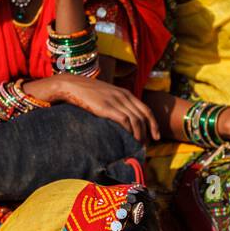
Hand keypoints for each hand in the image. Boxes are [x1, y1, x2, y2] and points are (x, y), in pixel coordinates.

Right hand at [25, 74, 158, 143]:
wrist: (73, 86)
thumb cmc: (89, 93)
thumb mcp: (108, 95)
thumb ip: (118, 103)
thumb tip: (125, 119)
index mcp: (126, 93)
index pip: (146, 110)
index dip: (154, 124)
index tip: (156, 136)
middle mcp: (124, 96)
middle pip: (143, 116)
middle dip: (148, 132)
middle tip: (146, 145)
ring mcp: (116, 101)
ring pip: (136, 120)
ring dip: (139, 134)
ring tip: (138, 144)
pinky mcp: (107, 107)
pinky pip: (124, 120)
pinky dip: (129, 130)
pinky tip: (128, 138)